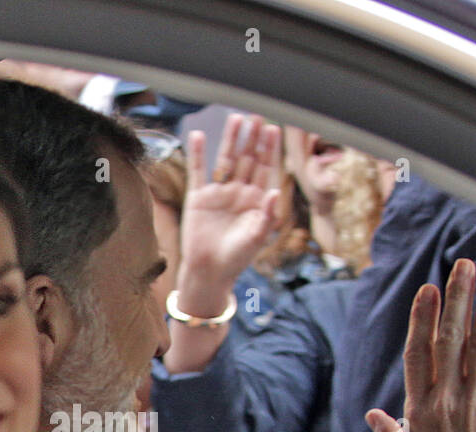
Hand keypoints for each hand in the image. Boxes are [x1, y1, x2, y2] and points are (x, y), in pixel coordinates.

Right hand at [174, 114, 280, 317]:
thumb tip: (277, 191)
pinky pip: (199, 172)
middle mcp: (239, 193)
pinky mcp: (199, 198)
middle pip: (247, 159)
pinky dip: (198, 154)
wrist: (210, 272)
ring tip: (236, 118)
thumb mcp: (257, 237)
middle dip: (252, 138)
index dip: (269, 149)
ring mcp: (219, 193)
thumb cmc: (237, 258)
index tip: (273, 129)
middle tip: (257, 115)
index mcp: (256, 201)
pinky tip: (199, 136)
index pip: (265, 169)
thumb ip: (269, 214)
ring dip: (231, 140)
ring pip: (226, 160)